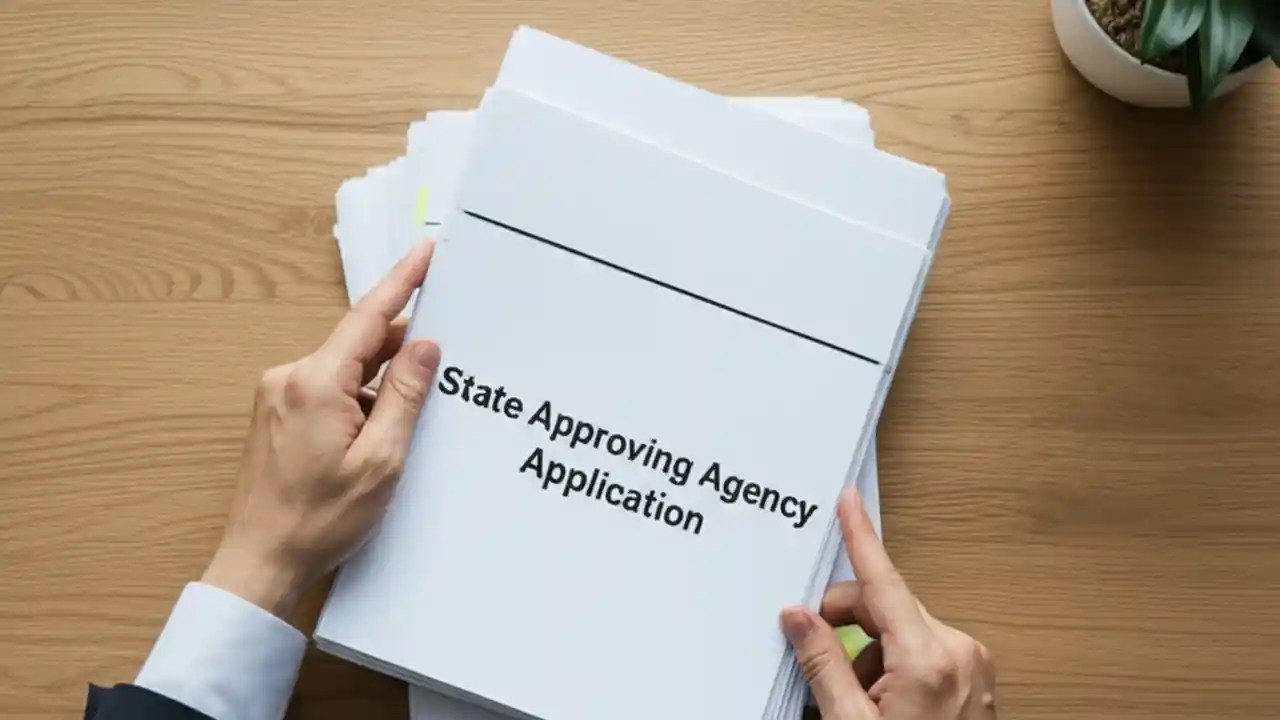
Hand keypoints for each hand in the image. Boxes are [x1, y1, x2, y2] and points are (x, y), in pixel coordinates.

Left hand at [201, 240, 440, 617]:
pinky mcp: (275, 414)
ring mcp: (277, 395)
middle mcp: (289, 378)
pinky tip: (372, 438)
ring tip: (398, 433)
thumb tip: (425, 345)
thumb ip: (405, 395)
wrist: (259, 562)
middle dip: (400, 354)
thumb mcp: (381, 460)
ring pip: (345, 370)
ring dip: (377, 388)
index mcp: (316, 383)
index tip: (425, 251)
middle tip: (440, 372)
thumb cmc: (318, 520)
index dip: (402, 281)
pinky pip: (327, 390)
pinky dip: (356, 402)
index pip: (369, 317)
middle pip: (360, 344)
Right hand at [780, 490, 995, 718]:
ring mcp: (973, 667)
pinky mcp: (976, 679)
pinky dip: (895, 665)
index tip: (848, 502)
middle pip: (887, 605)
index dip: (860, 538)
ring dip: (871, 651)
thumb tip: (797, 616)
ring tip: (857, 701)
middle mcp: (959, 654)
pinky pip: (924, 649)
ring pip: (902, 628)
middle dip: (847, 622)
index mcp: (928, 661)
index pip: (883, 582)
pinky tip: (884, 704)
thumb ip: (820, 664)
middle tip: (814, 651)